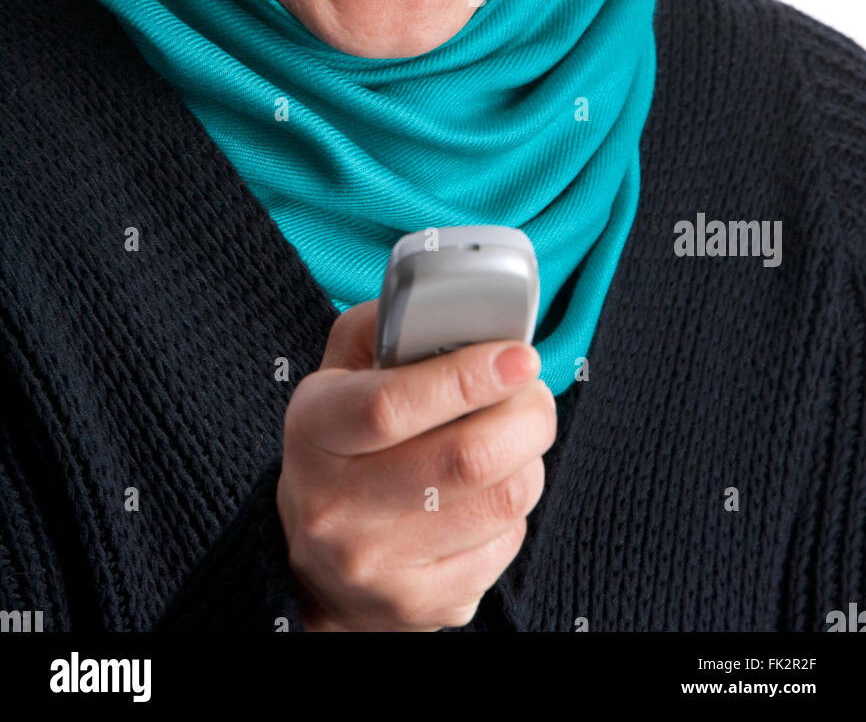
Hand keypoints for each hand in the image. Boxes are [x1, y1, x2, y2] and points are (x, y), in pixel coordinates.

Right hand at [275, 299, 555, 630]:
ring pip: (501, 500)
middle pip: (465, 458)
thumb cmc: (343, 441)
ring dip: (528, 458)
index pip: (392, 405)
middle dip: (526, 414)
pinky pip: (506, 545)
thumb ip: (389, 324)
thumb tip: (453, 302)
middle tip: (532, 390)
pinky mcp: (422, 606)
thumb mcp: (340, 370)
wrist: (315, 564)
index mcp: (314, 430)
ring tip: (513, 437)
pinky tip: (489, 492)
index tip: (518, 355)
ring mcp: (378, 565)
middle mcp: (336, 506)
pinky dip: (514, 509)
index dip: (467, 376)